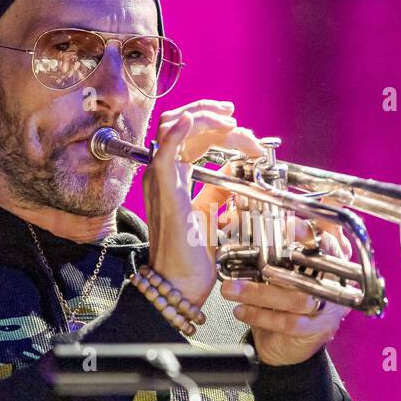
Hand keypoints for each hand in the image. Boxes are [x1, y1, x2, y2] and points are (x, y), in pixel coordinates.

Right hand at [143, 100, 262, 307]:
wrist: (180, 283)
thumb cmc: (192, 255)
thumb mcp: (210, 213)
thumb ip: (217, 190)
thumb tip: (231, 171)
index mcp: (172, 177)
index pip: (188, 134)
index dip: (212, 122)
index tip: (239, 126)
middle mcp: (161, 174)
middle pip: (180, 123)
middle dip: (213, 116)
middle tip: (239, 124)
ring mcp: (160, 182)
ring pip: (174, 129)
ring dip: (206, 120)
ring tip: (231, 125)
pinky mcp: (166, 193)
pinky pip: (165, 154)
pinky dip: (177, 133)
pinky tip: (192, 120)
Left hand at [221, 223, 352, 365]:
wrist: (282, 344)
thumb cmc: (278, 302)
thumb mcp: (274, 272)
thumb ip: (267, 249)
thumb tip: (237, 222)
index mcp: (326, 263)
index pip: (324, 241)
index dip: (307, 232)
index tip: (286, 225)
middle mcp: (333, 283)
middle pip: (309, 270)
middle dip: (275, 263)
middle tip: (245, 259)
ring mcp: (328, 308)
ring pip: (296, 298)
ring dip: (258, 293)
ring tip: (231, 290)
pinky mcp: (317, 330)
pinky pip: (289, 322)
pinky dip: (261, 315)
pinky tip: (241, 310)